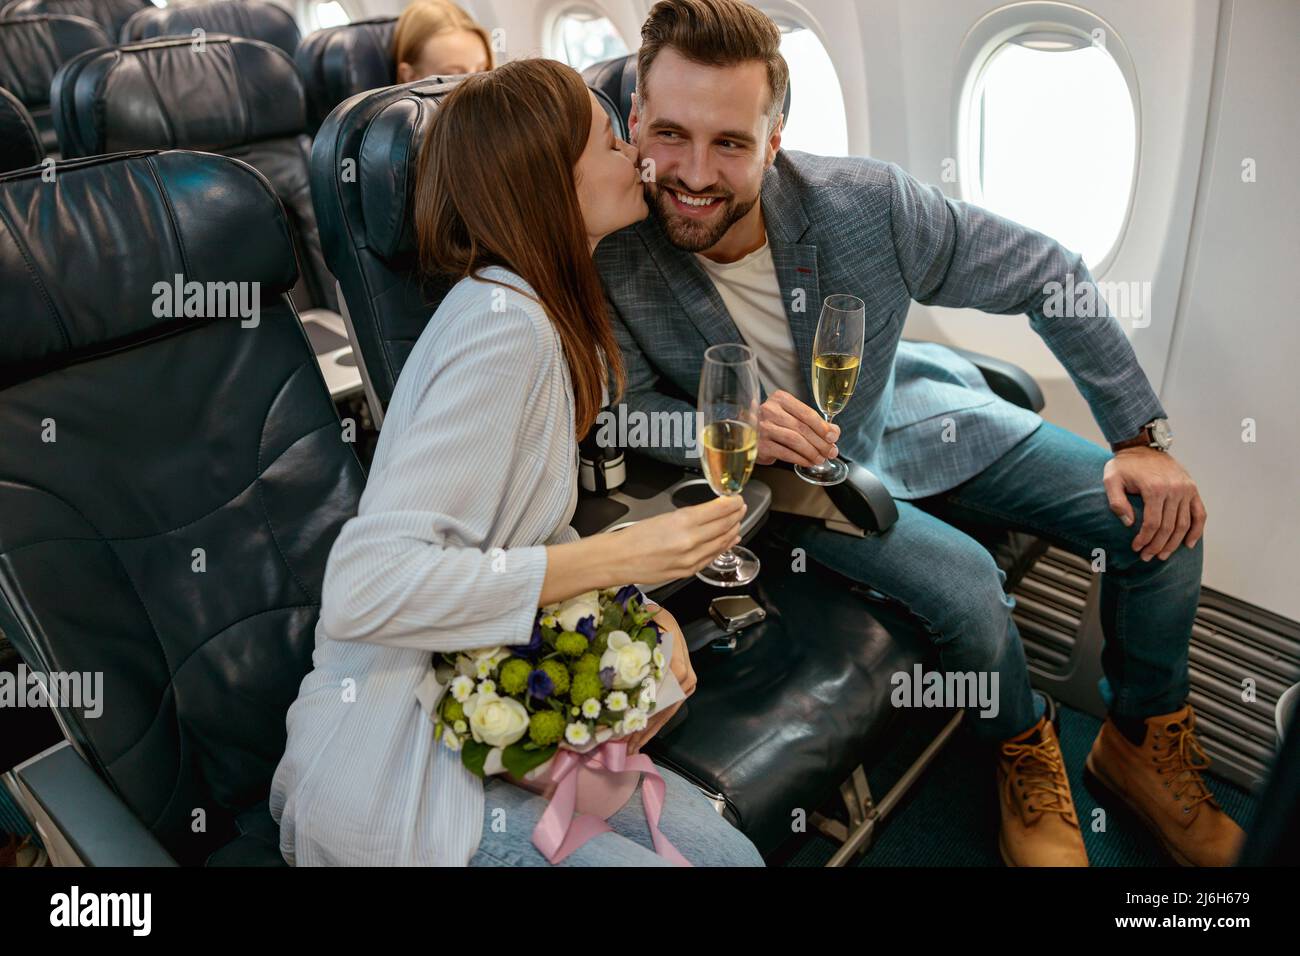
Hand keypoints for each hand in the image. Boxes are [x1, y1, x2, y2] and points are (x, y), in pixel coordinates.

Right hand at [604, 496, 744, 583]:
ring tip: (738, 521)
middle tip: (741, 507)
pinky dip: (724, 547)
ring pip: (722, 543)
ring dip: (733, 530)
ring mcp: (691, 559)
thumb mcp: (663, 516)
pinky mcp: (688, 571)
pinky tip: (729, 541)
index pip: (719, 510)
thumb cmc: (634, 536)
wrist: (619, 559)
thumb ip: (690, 516)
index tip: (737, 497)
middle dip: (736, 515)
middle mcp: (691, 541)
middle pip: (724, 526)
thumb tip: (710, 513)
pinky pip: (712, 557)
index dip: (732, 503)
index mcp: (683, 522)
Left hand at [626, 608, 695, 754]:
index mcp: (676, 662)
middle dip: (646, 729)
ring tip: (632, 748)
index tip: (627, 728)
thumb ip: (638, 643)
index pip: (662, 694)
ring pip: (668, 712)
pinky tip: (641, 737)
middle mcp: (686, 675)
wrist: (661, 616)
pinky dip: (654, 724)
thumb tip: (627, 666)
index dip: (645, 714)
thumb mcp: (645, 625)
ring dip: (649, 731)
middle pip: (666, 708)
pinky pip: (669, 708)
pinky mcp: (684, 687)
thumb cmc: (650, 618)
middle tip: (627, 747)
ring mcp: (687, 682)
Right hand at [756, 390, 839, 466]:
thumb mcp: (792, 417)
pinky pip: (785, 453)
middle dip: (820, 442)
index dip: (823, 427)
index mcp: (780, 399)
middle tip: (831, 452)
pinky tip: (807, 462)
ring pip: (795, 440)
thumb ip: (813, 422)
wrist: (748, 434)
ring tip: (820, 458)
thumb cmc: (775, 425)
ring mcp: (762, 427)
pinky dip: (800, 459)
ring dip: (811, 451)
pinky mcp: (760, 445)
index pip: (806, 413)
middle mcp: (769, 410)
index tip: (833, 437)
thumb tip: (834, 433)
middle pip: (802, 427)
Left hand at [1103, 448, 1206, 560]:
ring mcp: (1186, 489)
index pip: (1153, 524)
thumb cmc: (1124, 465)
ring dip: (1174, 543)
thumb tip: (1130, 524)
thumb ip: (1116, 502)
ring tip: (1163, 555)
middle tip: (1147, 557)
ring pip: (1184, 524)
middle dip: (1157, 546)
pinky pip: (1199, 513)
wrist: (1142, 447)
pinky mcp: (1192, 489)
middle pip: (1169, 527)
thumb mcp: (1111, 479)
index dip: (1144, 540)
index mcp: (1154, 488)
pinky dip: (1196, 530)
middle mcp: (1174, 489)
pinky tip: (1188, 544)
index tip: (1136, 549)